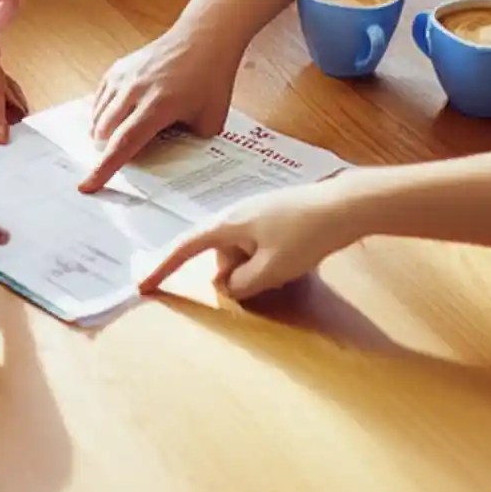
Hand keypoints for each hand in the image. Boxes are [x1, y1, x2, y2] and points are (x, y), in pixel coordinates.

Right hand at [83, 28, 243, 191]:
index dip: (104, 169)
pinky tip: (112, 119)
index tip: (87, 186)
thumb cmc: (211, 79)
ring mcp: (124, 77)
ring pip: (99, 116)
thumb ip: (189, 144)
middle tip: (114, 163)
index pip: (124, 144)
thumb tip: (172, 161)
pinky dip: (101, 114)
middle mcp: (136, 91)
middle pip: (106, 132)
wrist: (203, 38)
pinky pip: (100, 99)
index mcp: (159, 107)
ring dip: (102, 134)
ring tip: (114, 142)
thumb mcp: (211, 122)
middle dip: (105, 152)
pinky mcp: (118, 68)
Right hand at [141, 183, 346, 297]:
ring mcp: (256, 214)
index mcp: (227, 225)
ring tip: (293, 268)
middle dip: (237, 276)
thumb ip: (242, 285)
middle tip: (273, 279)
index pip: (185, 248)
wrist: (347, 205)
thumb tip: (229, 286)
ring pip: (243, 253)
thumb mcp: (271, 271)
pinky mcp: (275, 216)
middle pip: (220, 256)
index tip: (143, 286)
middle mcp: (235, 215)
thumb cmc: (306, 235)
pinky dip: (270, 259)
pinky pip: (261, 245)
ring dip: (259, 269)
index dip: (163, 268)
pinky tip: (298, 259)